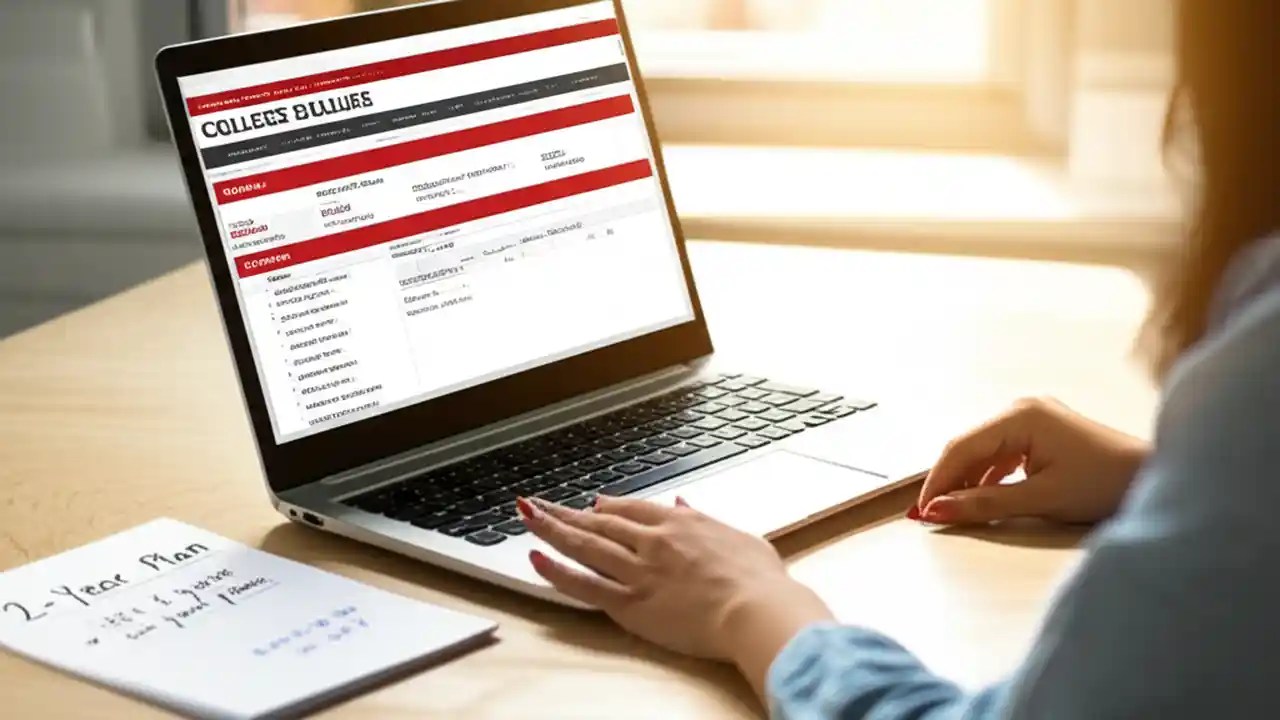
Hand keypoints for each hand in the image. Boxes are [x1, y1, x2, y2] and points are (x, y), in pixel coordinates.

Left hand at [518, 496, 832, 696]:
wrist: (757, 610)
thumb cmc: (761, 582)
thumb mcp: (741, 538)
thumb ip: (706, 522)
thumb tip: (683, 505)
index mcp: (682, 524)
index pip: (635, 508)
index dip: (610, 505)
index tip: (594, 504)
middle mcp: (654, 541)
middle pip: (601, 519)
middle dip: (567, 511)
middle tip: (541, 504)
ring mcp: (639, 570)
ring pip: (586, 544)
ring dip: (551, 528)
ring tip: (526, 516)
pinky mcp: (631, 602)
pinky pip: (585, 584)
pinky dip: (557, 570)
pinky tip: (535, 558)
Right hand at [916, 397, 1149, 524]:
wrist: (1156, 478)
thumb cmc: (1105, 484)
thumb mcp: (1040, 499)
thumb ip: (984, 503)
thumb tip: (938, 512)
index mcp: (1020, 416)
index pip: (961, 448)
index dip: (938, 482)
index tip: (922, 513)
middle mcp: (1022, 409)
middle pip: (969, 446)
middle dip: (949, 481)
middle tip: (930, 515)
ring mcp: (1034, 418)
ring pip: (984, 451)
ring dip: (967, 480)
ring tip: (952, 510)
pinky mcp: (1044, 433)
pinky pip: (1002, 453)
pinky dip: (988, 476)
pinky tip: (982, 497)